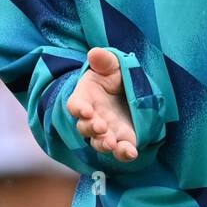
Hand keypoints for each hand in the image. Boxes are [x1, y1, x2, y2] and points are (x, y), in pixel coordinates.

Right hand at [66, 47, 138, 161]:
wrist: (129, 90)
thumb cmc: (115, 76)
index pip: (75, 105)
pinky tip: (131, 152)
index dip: (78, 108)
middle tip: (100, 127)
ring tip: (111, 143)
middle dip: (91, 128)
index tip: (86, 110)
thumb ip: (104, 61)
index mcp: (86, 98)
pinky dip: (124, 154)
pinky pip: (120, 151)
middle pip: (85, 127)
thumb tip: (94, 53)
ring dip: (104, 144)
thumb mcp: (112, 65)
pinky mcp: (122, 139)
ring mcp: (106, 131)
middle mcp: (93, 117)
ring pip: (99, 142)